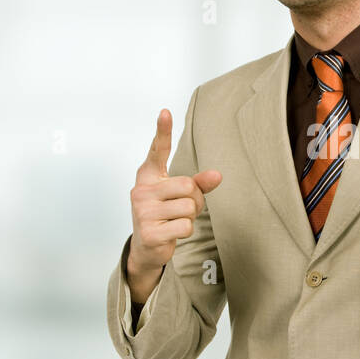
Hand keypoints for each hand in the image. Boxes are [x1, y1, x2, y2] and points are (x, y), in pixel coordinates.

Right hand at [126, 108, 221, 285]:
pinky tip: (170, 233)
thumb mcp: (181, 195)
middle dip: (194, 199)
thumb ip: (199, 183)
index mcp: (148, 176)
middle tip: (181, 208)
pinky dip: (184, 231)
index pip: (157, 150)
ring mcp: (142, 211)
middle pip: (187, 185)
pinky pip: (185, 226)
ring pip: (189, 207)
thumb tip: (218, 175)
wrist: (146, 246)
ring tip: (175, 221)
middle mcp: (141, 190)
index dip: (162, 131)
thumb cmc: (165, 214)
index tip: (166, 111)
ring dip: (190, 217)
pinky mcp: (149, 232)